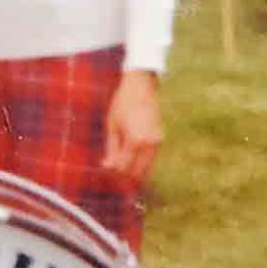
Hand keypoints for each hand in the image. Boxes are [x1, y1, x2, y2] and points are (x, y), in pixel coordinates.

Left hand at [103, 71, 163, 189]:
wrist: (141, 86)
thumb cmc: (122, 104)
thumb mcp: (112, 126)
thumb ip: (111, 149)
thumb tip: (107, 167)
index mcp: (135, 141)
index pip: (124, 167)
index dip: (114, 174)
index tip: (106, 174)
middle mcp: (149, 144)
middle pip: (138, 171)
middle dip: (126, 178)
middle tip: (115, 181)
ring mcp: (157, 142)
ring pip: (147, 167)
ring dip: (136, 172)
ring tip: (123, 175)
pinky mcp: (160, 138)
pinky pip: (151, 158)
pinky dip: (142, 163)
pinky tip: (133, 163)